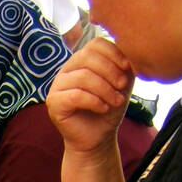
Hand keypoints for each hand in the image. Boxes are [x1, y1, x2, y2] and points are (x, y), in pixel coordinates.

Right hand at [46, 39, 134, 156]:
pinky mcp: (53, 103)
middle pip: (87, 57)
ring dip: (105, 89)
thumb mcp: (121, 82)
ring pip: (83, 77)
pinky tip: (103, 108)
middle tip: (123, 87)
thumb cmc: (109, 108)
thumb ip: (123, 64)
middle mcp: (66, 70)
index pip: (95, 44)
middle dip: (110, 71)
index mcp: (81, 60)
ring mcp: (57, 86)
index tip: (128, 69)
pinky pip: (75, 96)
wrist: (97, 137)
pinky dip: (94, 102)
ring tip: (116, 101)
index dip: (114, 53)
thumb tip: (126, 53)